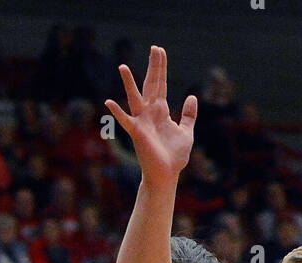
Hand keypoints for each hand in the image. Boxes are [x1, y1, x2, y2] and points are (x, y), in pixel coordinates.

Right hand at [105, 45, 196, 185]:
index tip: (159, 50)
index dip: (161, 68)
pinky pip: (126, 121)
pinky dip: (118, 113)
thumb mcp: (187, 132)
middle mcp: (150, 113)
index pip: (161, 84)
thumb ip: (189, 115)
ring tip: (122, 66)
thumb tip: (192, 96)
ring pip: (135, 98)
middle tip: (155, 47)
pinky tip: (109, 102)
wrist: (167, 175)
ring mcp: (142, 121)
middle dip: (154, 67)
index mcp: (161, 111)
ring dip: (129, 83)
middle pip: (152, 85)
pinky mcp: (137, 133)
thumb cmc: (174, 156)